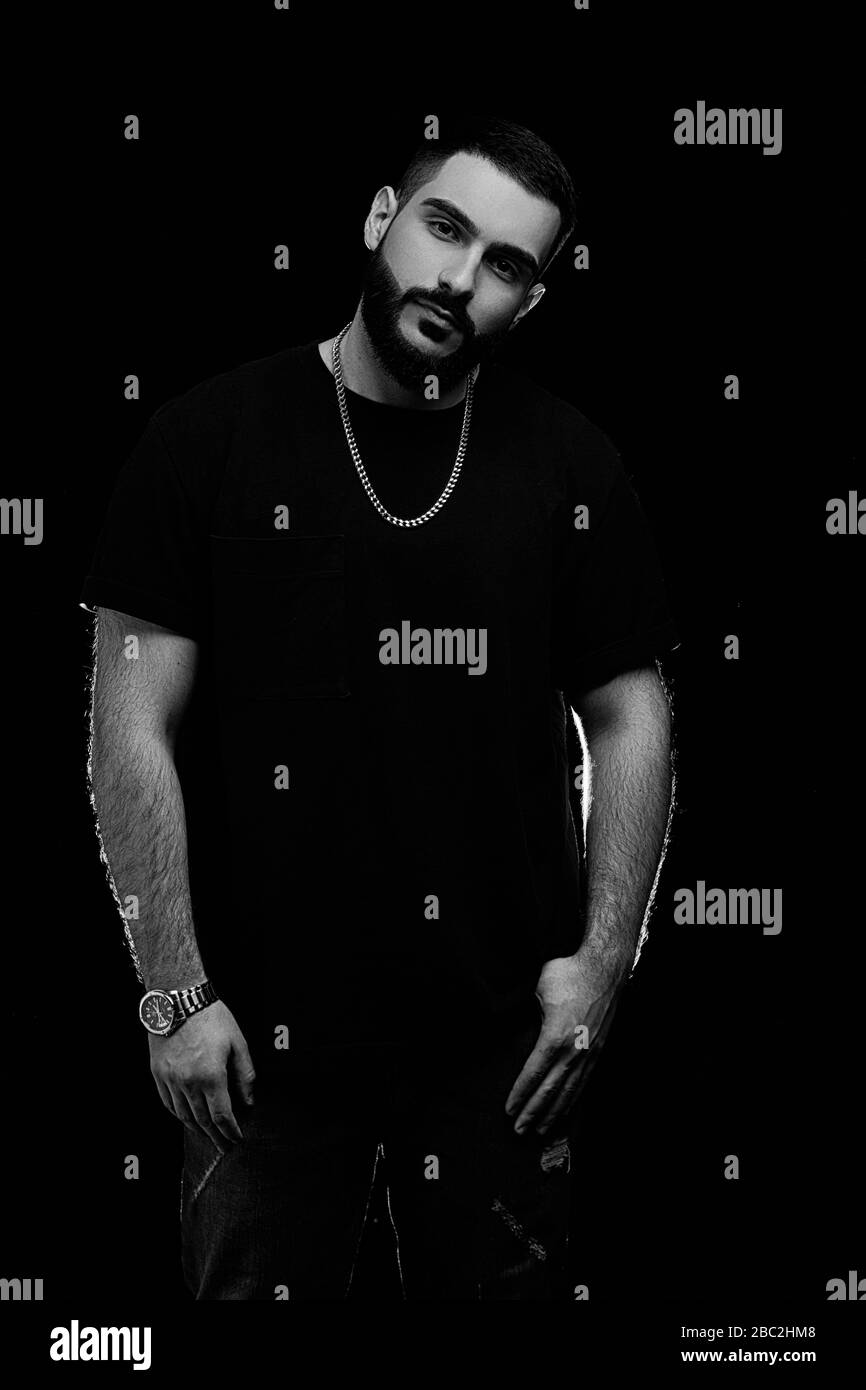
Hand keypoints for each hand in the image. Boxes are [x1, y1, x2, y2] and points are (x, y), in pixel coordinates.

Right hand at [148, 1000, 256, 1152]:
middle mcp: (189, 1083)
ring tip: (208, 1136)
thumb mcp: (237, 1043)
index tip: (237, 1140)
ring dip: (197, 1129)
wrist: (179, 998)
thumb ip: (245, 1075)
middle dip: (216, 1136)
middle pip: (203, 1120)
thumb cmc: (212, 1017)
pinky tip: (186, 1118)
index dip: (231, 1132)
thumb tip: (249, 1101)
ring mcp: (170, 1080)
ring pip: (184, 1115)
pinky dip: (178, 1115)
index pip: (222, 1116)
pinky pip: (167, 1103)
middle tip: (225, 1147)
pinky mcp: (158, 1074)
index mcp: (211, 1076)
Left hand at [504, 951, 624, 1136]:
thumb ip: (531, 1015)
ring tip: (540, 1131)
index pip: (533, 1073)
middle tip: (519, 1131)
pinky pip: (583, 1082)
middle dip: (533, 1112)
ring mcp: (588, 1053)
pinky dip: (572, 1100)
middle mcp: (573, 1050)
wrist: (604, 969)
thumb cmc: (568, 973)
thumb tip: (524, 1030)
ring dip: (553, 1113)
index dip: (520, 1094)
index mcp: (554, 1036)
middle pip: (550, 1090)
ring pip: (569, 1091)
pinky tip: (565, 1110)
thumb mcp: (539, 989)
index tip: (509, 1110)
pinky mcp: (597, 1051)